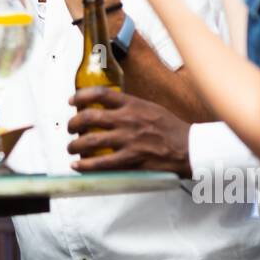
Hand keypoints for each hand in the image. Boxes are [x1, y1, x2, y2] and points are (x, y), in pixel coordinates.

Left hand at [66, 87, 190, 174]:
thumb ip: (129, 107)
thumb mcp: (150, 108)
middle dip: (73, 123)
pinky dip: (86, 165)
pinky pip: (102, 163)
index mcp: (132, 104)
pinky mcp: (131, 158)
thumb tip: (109, 108)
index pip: (100, 93)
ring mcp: (128, 139)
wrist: (189, 148)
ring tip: (71, 148)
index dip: (81, 96)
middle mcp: (127, 119)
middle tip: (70, 128)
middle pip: (89, 117)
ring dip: (75, 145)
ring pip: (91, 140)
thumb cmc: (171, 128)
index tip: (71, 101)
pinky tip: (78, 165)